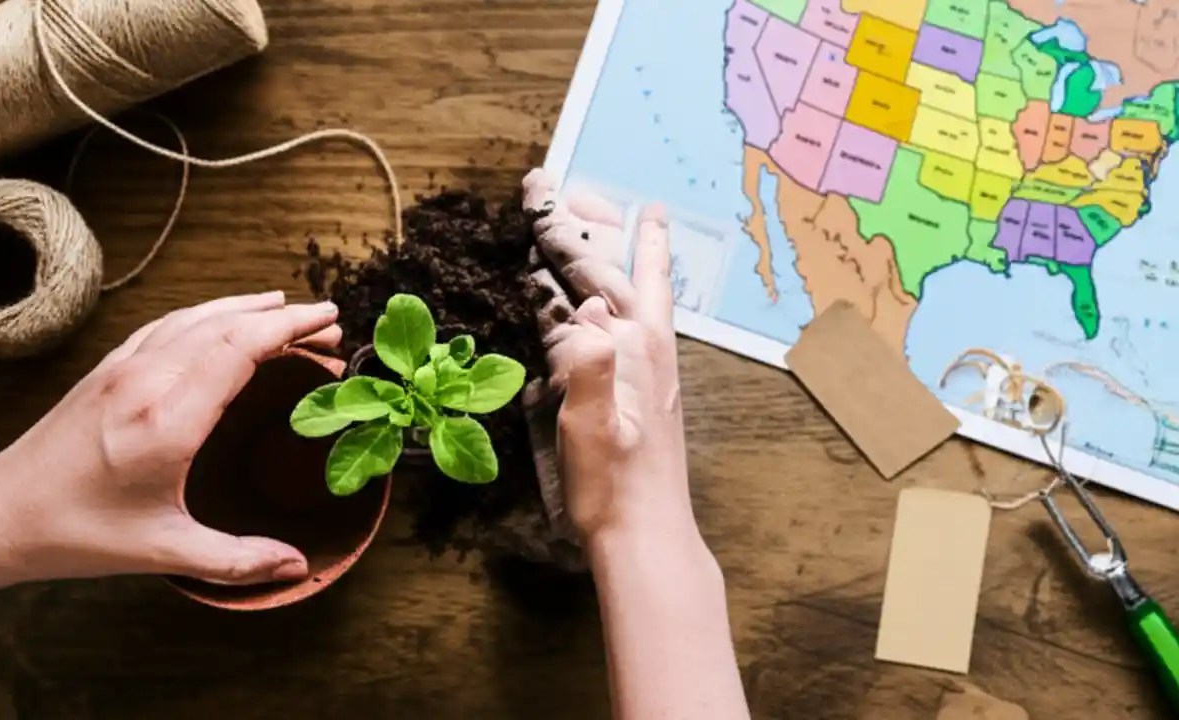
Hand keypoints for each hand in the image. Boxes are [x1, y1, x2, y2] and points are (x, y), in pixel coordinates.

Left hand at [0, 292, 343, 585]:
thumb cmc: (78, 534)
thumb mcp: (164, 551)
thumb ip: (237, 559)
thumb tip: (298, 566)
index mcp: (166, 420)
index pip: (240, 347)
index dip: (290, 328)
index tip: (329, 322)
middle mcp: (145, 381)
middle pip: (225, 323)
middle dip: (282, 316)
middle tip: (327, 323)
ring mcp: (121, 368)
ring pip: (194, 316)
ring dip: (245, 308)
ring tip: (286, 309)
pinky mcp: (105, 370)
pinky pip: (166, 325)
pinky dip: (207, 314)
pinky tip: (222, 320)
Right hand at [523, 170, 694, 542]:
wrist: (646, 535)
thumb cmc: (614, 488)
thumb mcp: (591, 428)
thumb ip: (588, 368)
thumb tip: (580, 314)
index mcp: (629, 349)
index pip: (588, 273)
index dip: (560, 230)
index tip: (539, 188)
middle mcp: (647, 348)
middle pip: (616, 272)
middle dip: (590, 228)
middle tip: (569, 189)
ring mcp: (653, 368)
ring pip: (640, 293)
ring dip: (634, 253)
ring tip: (646, 219)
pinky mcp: (651, 391)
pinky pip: (646, 325)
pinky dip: (642, 297)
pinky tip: (636, 300)